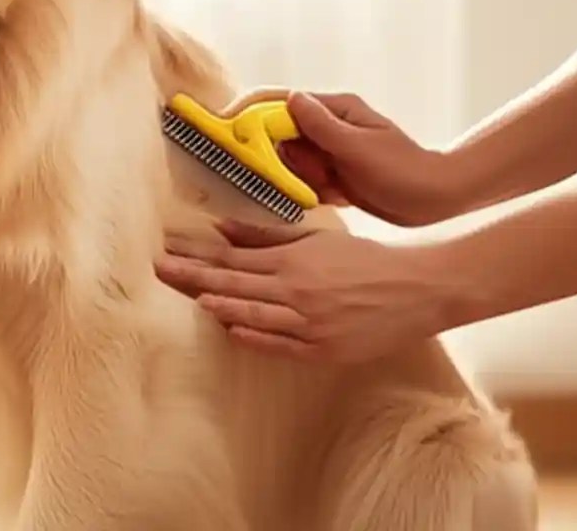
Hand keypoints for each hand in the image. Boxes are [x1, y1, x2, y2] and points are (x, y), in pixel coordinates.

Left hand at [156, 219, 463, 363]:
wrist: (416, 290)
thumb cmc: (365, 259)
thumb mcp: (316, 238)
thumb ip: (267, 234)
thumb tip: (221, 227)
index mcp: (293, 261)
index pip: (232, 259)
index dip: (197, 256)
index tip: (168, 252)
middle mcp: (295, 293)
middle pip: (232, 285)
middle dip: (192, 278)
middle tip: (160, 271)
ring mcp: (307, 324)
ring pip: (250, 316)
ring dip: (218, 306)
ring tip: (190, 298)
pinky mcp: (322, 350)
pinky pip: (278, 346)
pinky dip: (251, 337)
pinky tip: (230, 329)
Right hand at [224, 89, 464, 226]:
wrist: (437, 199)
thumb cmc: (404, 170)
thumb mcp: (360, 147)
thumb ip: (322, 126)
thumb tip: (291, 98)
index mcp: (334, 110)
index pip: (278, 102)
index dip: (247, 113)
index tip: (224, 129)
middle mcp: (327, 127)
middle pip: (277, 135)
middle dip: (278, 158)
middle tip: (296, 173)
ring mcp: (328, 152)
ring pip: (288, 162)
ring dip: (296, 178)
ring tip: (327, 188)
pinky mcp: (331, 175)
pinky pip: (302, 181)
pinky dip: (306, 192)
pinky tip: (331, 197)